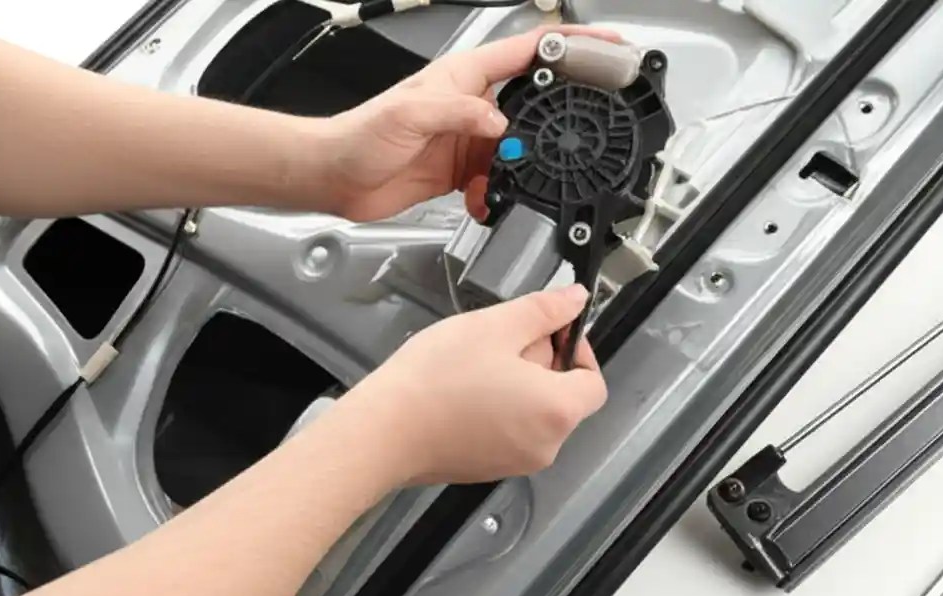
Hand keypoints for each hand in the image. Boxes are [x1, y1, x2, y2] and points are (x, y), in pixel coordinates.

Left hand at [316, 25, 621, 221]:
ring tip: (509, 183)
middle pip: (535, 102)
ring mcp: (470, 137)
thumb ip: (458, 114)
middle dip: (558, 121)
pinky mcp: (464, 169)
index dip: (572, 44)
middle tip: (583, 134)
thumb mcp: (409, 115)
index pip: (529, 51)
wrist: (335, 176)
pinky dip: (499, 196)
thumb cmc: (359, 135)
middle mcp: (472, 103)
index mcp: (465, 76)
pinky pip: (499, 181)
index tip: (607, 45)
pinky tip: (486, 202)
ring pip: (520, 150)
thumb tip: (500, 123)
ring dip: (523, 171)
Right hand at [342, 285, 606, 483]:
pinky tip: (463, 392)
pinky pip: (510, 433)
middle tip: (500, 342)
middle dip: (541, 365)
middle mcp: (547, 446)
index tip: (546, 331)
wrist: (383, 433)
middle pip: (564, 398)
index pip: (593, 382)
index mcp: (557, 411)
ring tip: (476, 367)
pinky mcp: (489, 470)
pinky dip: (499, 410)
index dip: (576, 351)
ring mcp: (517, 463)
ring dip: (518, 386)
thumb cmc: (438, 378)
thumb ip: (545, 310)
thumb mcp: (495, 326)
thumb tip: (577, 300)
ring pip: (534, 414)